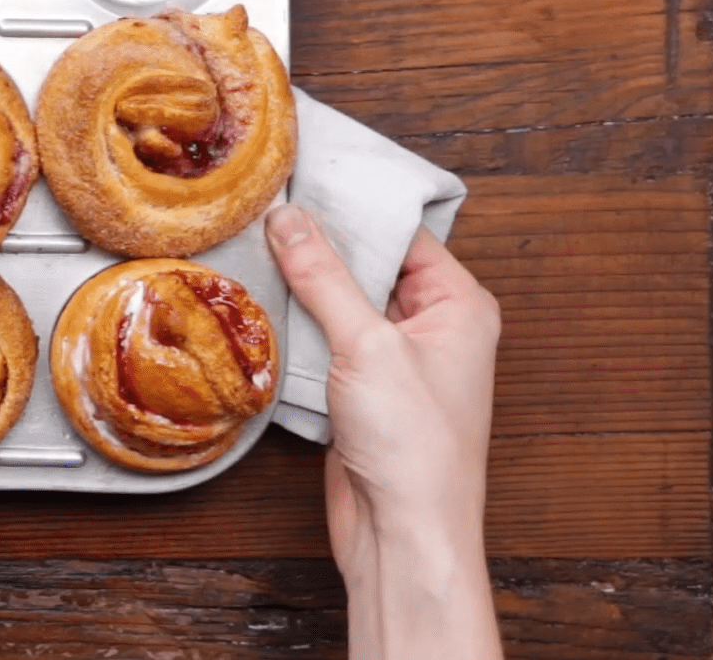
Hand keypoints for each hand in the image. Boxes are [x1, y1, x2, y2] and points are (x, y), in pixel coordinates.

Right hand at [264, 204, 502, 658]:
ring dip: (302, 286)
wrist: (403, 535)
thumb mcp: (366, 345)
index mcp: (459, 305)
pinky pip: (325, 339)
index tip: (305, 176)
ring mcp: (396, 360)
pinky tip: (259, 304)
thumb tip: (290, 219)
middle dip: (319, 243)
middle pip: (368, 264)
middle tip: (267, 208)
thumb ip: (325, 276)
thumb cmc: (415, 449)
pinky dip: (295, 325)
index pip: (401, 233)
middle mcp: (433, 328)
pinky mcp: (362, 390)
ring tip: (253, 247)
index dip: (352, 206)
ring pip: (341, 302)